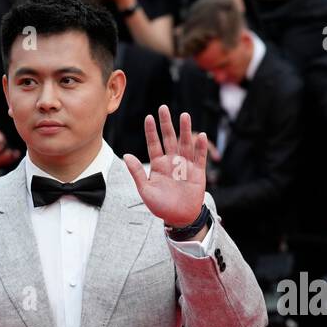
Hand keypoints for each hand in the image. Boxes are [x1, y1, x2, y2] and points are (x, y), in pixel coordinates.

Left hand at [123, 104, 208, 226]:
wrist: (179, 218)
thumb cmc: (160, 206)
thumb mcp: (145, 190)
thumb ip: (137, 172)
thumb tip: (126, 155)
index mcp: (158, 165)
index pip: (154, 144)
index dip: (151, 131)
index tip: (149, 117)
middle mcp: (172, 162)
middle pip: (169, 138)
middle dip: (167, 124)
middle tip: (164, 108)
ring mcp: (185, 166)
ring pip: (185, 144)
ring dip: (185, 130)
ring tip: (185, 116)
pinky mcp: (198, 173)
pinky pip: (199, 158)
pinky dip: (200, 147)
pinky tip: (201, 136)